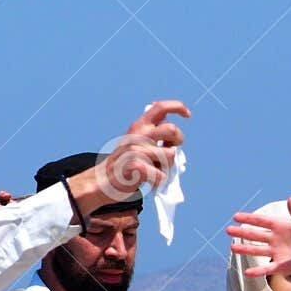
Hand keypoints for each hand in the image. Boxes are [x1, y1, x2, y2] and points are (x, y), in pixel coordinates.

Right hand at [67, 101, 190, 216]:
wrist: (102, 182)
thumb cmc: (124, 166)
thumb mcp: (136, 143)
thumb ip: (153, 137)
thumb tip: (176, 142)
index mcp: (139, 126)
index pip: (161, 107)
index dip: (178, 107)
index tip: (187, 115)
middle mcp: (139, 134)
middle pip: (172, 129)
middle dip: (178, 141)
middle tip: (170, 152)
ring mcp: (137, 149)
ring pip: (170, 155)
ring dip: (168, 166)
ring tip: (156, 171)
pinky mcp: (137, 166)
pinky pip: (161, 175)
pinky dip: (159, 182)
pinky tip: (150, 183)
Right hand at [228, 197, 290, 286]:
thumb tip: (290, 199)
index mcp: (282, 226)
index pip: (262, 221)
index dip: (249, 219)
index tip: (236, 216)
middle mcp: (277, 239)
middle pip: (256, 235)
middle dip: (242, 232)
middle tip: (228, 229)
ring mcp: (278, 253)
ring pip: (257, 250)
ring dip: (245, 249)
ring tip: (232, 247)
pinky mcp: (282, 267)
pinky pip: (267, 269)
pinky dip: (257, 271)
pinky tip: (247, 272)